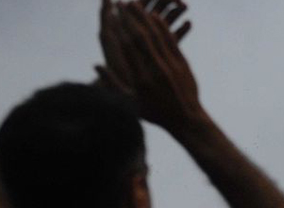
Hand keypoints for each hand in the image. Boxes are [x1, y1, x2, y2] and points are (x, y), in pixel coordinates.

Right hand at [97, 0, 204, 132]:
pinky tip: (155, 16)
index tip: (112, 15)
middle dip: (131, 18)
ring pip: (157, 36)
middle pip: (142, 37)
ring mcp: (171, 66)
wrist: (187, 120)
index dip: (120, 29)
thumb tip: (96, 64)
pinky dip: (163, 28)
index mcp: (141, 79)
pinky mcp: (183, 64)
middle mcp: (156, 70)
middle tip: (123, 2)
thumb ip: (113, 84)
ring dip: (146, 18)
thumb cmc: (155, 114)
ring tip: (136, 4)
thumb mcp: (130, 104)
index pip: (128, 48)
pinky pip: (171, 41)